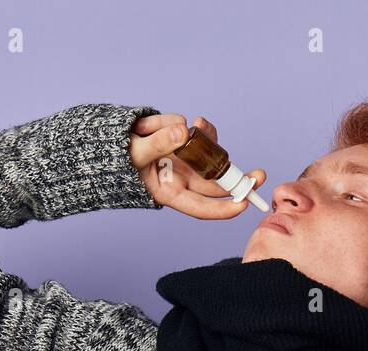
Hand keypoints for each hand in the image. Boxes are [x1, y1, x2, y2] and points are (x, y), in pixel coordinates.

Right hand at [129, 113, 266, 219]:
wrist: (107, 142)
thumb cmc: (116, 156)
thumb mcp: (135, 152)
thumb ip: (157, 142)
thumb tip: (185, 132)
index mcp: (170, 192)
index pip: (202, 206)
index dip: (224, 208)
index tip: (245, 203)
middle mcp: (183, 179)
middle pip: (217, 183)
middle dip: (238, 178)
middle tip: (260, 175)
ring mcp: (187, 161)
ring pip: (210, 152)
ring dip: (203, 139)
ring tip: (179, 128)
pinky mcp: (187, 143)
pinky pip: (200, 134)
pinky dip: (195, 128)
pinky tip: (180, 123)